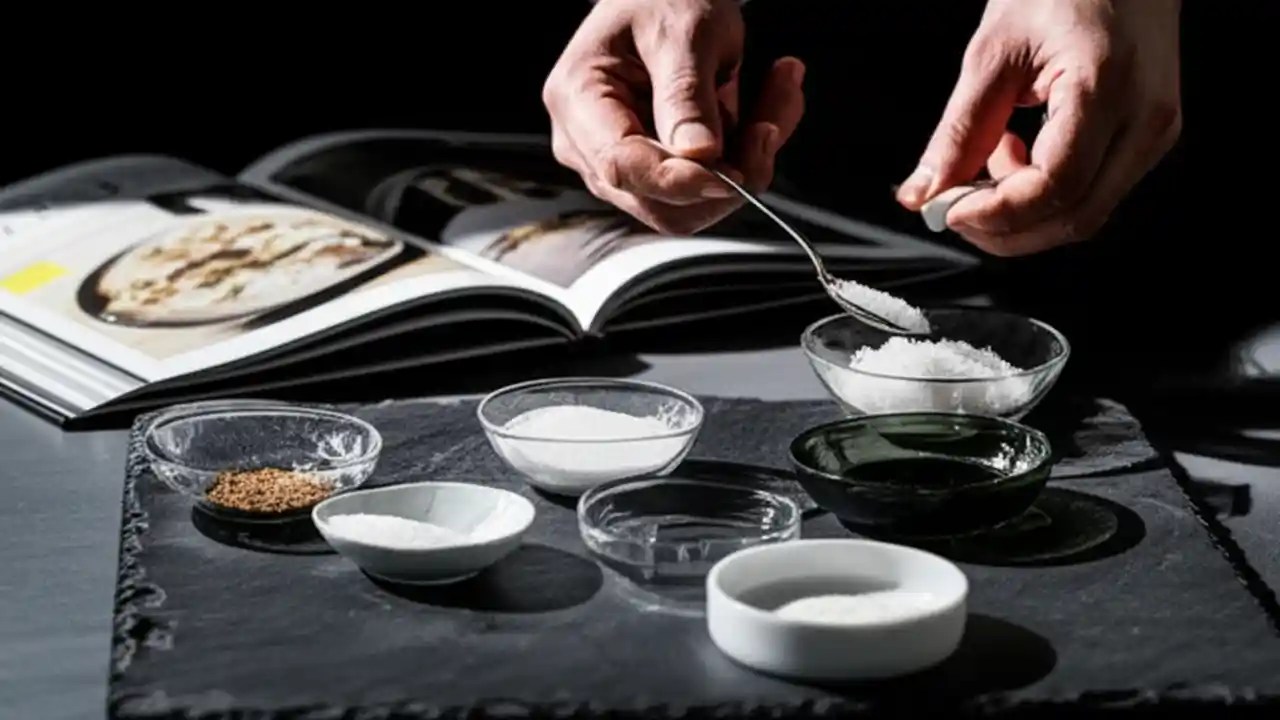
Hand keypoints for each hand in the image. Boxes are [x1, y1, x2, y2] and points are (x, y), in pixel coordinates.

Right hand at [542, 0, 804, 234]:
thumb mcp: (683, 32)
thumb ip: (687, 95)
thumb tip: (699, 156)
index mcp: (579, 99)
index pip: (622, 167)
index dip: (680, 181)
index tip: (737, 172)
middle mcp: (586, 143)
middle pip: (657, 202)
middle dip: (725, 177)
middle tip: (772, 125)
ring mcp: (617, 164)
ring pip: (688, 207)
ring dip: (744, 167)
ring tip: (778, 98)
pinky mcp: (654, 172)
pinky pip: (704, 191)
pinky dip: (744, 159)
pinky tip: (767, 113)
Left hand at [895, 0, 1182, 255]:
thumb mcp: (994, 51)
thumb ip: (959, 130)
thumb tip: (923, 192)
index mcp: (1107, 89)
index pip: (1054, 187)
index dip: (995, 212)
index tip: (945, 208)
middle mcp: (1145, 121)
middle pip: (1075, 217)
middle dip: (1004, 227)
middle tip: (953, 202)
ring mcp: (1154, 133)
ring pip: (1084, 214)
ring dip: (1022, 212)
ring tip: (986, 162)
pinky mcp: (1146, 138)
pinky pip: (1092, 192)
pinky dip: (1043, 195)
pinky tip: (1016, 155)